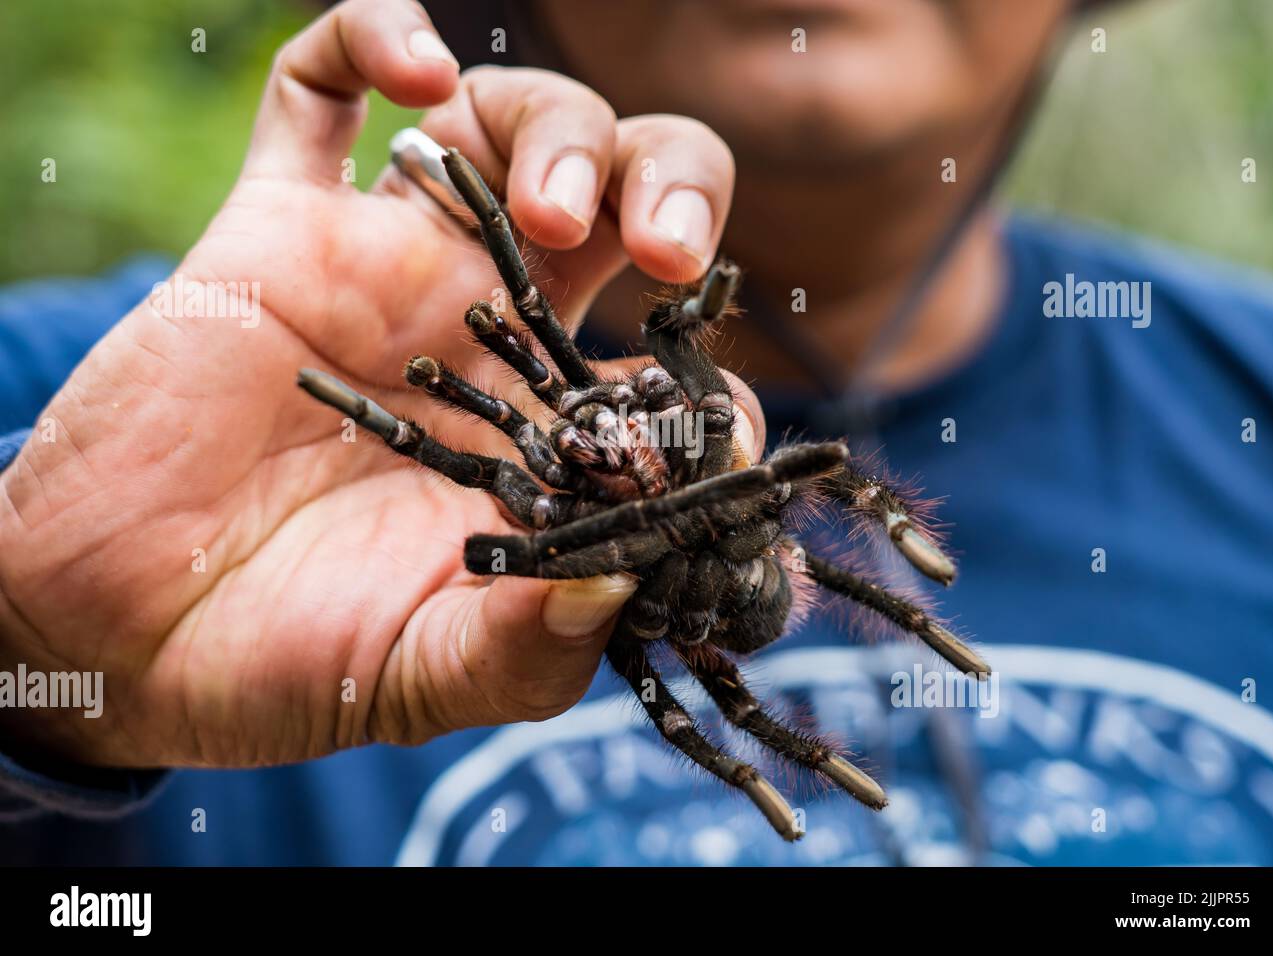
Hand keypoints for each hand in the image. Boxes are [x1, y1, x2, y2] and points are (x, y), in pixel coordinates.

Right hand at [0, 0, 761, 768]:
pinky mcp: (276, 232)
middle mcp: (486, 336)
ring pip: (505, 124)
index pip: (674, 354)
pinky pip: (320, 88)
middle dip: (672, 191)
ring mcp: (387, 272)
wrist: (115, 642)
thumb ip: (532, 647)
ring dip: (562, 131)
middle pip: (624, 197)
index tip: (714, 424)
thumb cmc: (282, 664)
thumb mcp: (429, 676)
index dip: (716, 368)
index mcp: (547, 434)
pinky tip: (420, 78)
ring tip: (550, 211)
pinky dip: (375, 42)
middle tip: (665, 256)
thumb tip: (628, 581)